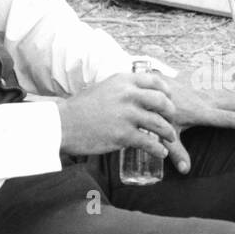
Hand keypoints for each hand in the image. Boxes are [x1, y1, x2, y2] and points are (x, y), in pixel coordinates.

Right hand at [55, 72, 178, 159]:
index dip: (167, 91)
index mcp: (123, 81)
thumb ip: (122, 89)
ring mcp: (126, 115)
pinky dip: (158, 149)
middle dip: (171, 112)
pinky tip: (161, 152)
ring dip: (169, 132)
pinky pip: (149, 142)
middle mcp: (127, 95)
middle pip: (162, 101)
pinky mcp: (123, 135)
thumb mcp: (104, 88)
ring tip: (170, 139)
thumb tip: (139, 93)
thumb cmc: (81, 108)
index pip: (155, 81)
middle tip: (171, 120)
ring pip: (159, 123)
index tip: (169, 99)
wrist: (63, 124)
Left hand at [159, 73, 234, 172]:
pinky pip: (223, 75)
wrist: (145, 84)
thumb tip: (185, 171)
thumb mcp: (164, 133)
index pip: (230, 120)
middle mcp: (206, 98)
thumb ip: (176, 151)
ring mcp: (204, 86)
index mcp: (202, 113)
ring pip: (234, 86)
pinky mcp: (199, 79)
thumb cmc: (154, 110)